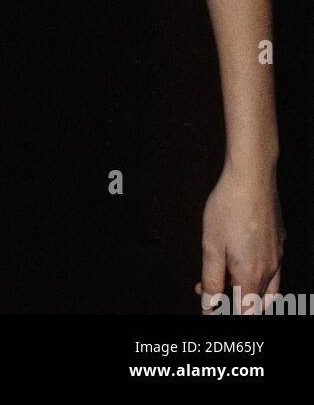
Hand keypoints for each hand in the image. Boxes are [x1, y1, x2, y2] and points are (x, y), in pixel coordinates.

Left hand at [196, 163, 284, 312]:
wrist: (252, 176)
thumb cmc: (229, 207)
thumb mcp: (211, 246)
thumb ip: (211, 280)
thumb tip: (209, 307)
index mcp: (251, 275)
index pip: (245, 312)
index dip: (226, 312)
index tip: (211, 308)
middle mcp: (270, 270)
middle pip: (256, 303)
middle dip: (234, 302)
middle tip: (210, 290)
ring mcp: (278, 255)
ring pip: (268, 288)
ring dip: (247, 290)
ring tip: (226, 278)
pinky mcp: (280, 241)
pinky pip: (273, 269)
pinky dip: (257, 273)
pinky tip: (241, 257)